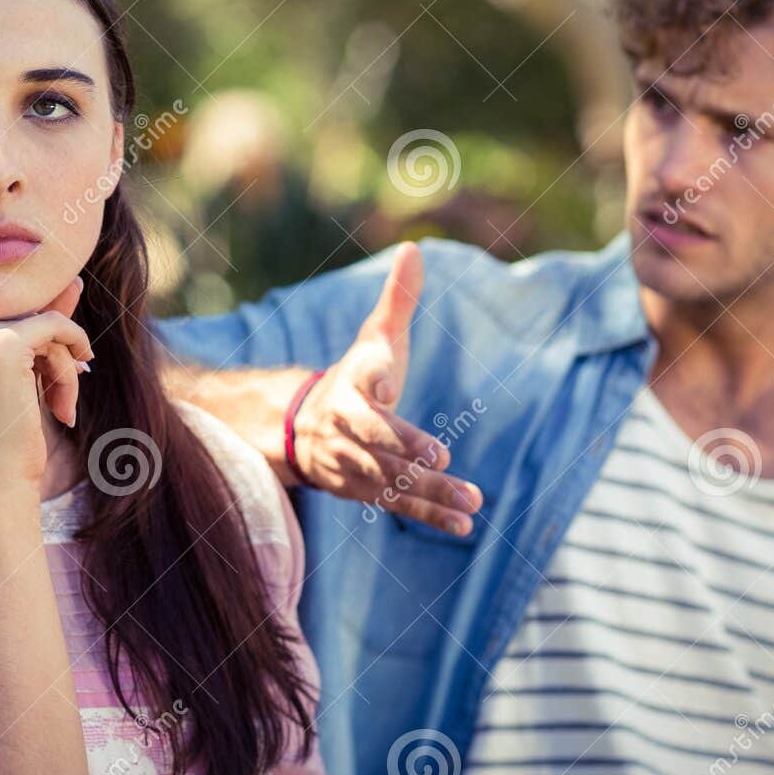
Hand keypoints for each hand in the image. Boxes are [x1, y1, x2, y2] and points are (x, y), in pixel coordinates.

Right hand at [0, 282, 93, 485]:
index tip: (41, 376)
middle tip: (59, 393)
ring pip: (42, 322)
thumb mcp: (19, 366)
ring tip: (59, 403)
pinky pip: (56, 324)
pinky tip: (74, 385)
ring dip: (60, 363)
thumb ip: (41, 321)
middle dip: (49, 353)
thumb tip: (73, 279)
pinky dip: (74, 347)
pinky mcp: (3, 343)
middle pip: (23, 314)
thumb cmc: (6, 425)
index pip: (5, 309)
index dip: (32, 341)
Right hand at [290, 242, 482, 534]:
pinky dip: (429, 516)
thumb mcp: (372, 337)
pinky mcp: (364, 492)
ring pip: (390, 480)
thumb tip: (415, 249)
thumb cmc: (354, 376)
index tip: (390, 384)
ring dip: (431, 493)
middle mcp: (345, 427)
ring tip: (472, 501)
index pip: (361, 386)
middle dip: (406, 451)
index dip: (375, 383)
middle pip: (375, 441)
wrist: (301, 428)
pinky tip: (463, 525)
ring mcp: (352, 463)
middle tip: (443, 459)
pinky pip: (398, 505)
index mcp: (350, 385)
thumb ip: (397, 300)